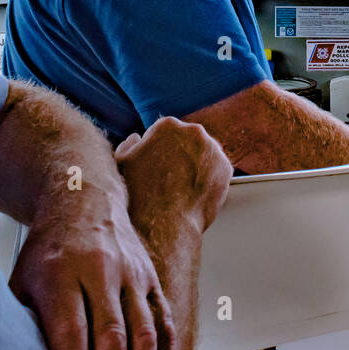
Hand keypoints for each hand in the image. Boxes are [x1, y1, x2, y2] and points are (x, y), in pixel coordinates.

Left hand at [10, 183, 168, 349]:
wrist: (84, 200)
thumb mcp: (22, 280)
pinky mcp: (149, 275)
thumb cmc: (50, 248)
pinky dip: (164, 346)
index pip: (71, 331)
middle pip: (111, 334)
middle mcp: (99, 270)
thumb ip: (25, 321)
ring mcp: (129, 273)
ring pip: (142, 328)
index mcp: (60, 274)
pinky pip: (163, 316)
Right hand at [115, 116, 232, 233]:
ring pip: (204, 154)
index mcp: (168, 125)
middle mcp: (194, 131)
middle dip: (180, 155)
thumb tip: (136, 138)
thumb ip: (129, 144)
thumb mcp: (122, 163)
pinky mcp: (226, 168)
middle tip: (170, 178)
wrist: (163, 223)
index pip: (166, 132)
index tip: (157, 165)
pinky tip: (193, 192)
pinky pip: (217, 170)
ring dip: (196, 165)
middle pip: (188, 140)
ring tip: (181, 187)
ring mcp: (213, 149)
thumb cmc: (139, 194)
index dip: (159, 150)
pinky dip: (208, 179)